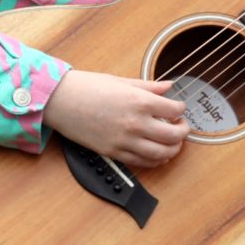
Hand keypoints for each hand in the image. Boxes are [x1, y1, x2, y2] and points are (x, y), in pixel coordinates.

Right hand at [44, 69, 188, 167]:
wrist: (60, 101)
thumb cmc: (88, 87)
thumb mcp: (122, 81)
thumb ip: (150, 87)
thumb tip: (169, 86)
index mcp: (140, 102)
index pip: (175, 110)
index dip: (181, 109)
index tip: (178, 108)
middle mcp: (136, 123)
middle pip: (174, 136)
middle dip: (184, 131)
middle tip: (182, 126)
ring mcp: (125, 141)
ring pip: (162, 154)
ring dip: (173, 149)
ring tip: (173, 142)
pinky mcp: (114, 153)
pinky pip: (142, 163)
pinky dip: (156, 160)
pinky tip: (158, 153)